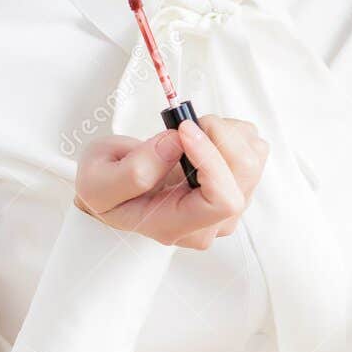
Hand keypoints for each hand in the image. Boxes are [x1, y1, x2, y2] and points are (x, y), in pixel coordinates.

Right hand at [74, 114, 268, 250]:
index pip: (222, 201)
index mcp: (176, 226)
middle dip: (218, 136)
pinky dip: (232, 133)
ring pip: (253, 158)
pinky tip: (203, 137)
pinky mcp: (236, 185)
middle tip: (184, 125)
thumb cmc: (105, 188)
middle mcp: (209, 223)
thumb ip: (134, 170)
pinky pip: (254, 150)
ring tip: (189, 132)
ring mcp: (226, 206)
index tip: (184, 131)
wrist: (113, 188)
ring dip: (225, 132)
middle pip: (244, 174)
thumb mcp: (97, 181)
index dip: (211, 159)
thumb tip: (177, 143)